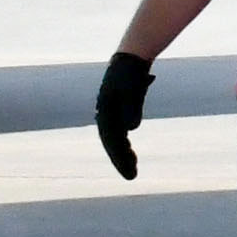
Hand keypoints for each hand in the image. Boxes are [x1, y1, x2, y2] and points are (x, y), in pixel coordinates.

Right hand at [93, 48, 152, 179]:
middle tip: (132, 177)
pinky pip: (118, 133)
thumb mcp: (132, 89)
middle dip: (120, 160)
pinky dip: (124, 145)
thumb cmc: (131, 73)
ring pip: (114, 140)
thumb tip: (131, 129)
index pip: (111, 140)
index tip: (130, 172)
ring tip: (132, 169)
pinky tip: (131, 154)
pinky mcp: (117, 112)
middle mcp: (104, 114)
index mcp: (105, 111)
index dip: (119, 158)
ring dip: (122, 154)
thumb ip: (131, 107)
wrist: (130, 58)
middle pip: (111, 143)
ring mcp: (109, 114)